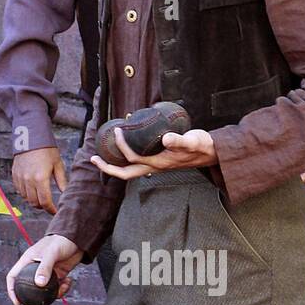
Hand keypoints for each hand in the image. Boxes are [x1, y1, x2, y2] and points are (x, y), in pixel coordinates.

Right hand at [6, 234, 82, 304]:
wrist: (78, 238)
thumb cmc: (61, 241)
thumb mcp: (52, 253)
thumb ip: (45, 268)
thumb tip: (39, 285)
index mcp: (27, 261)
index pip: (13, 277)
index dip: (12, 291)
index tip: (17, 303)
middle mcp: (35, 268)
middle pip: (28, 288)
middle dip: (32, 301)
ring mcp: (47, 273)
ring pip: (44, 291)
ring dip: (52, 296)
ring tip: (61, 292)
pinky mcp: (58, 275)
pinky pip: (57, 287)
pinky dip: (63, 288)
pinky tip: (69, 281)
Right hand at [12, 147, 67, 213]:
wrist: (31, 138)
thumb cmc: (47, 150)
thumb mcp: (58, 165)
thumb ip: (62, 182)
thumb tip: (67, 195)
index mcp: (41, 178)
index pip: (45, 202)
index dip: (51, 209)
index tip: (55, 211)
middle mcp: (28, 180)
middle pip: (34, 203)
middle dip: (42, 206)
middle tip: (49, 205)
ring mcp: (20, 178)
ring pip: (26, 198)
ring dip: (34, 201)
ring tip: (41, 198)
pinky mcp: (15, 175)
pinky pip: (19, 191)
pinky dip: (26, 194)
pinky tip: (33, 190)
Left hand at [90, 127, 217, 178]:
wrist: (212, 153)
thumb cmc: (202, 146)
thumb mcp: (193, 141)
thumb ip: (180, 141)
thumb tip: (166, 139)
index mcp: (159, 163)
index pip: (134, 157)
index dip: (122, 145)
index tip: (118, 130)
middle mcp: (154, 168)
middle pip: (125, 174)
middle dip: (107, 168)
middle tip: (93, 157)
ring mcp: (155, 167)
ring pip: (129, 171)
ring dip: (113, 166)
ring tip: (100, 156)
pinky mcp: (158, 162)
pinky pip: (135, 164)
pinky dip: (124, 160)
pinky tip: (121, 149)